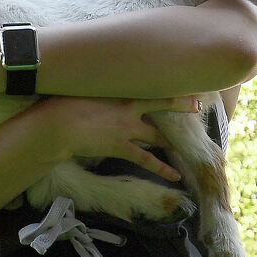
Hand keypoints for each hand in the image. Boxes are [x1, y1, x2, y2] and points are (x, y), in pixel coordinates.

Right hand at [35, 96, 196, 181]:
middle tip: (197, 107)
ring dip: (171, 141)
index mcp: (121, 92)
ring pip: (157, 136)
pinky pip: (147, 160)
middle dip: (181, 106)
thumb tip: (100, 80)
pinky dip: (162, 168)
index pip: (152, 86)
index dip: (168, 84)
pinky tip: (175, 176)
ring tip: (186, 146)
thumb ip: (98, 87)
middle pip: (162, 105)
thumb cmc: (64, 103)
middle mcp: (129, 109)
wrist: (59, 124)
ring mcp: (127, 129)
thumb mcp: (84, 88)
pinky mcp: (121, 147)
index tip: (181, 80)